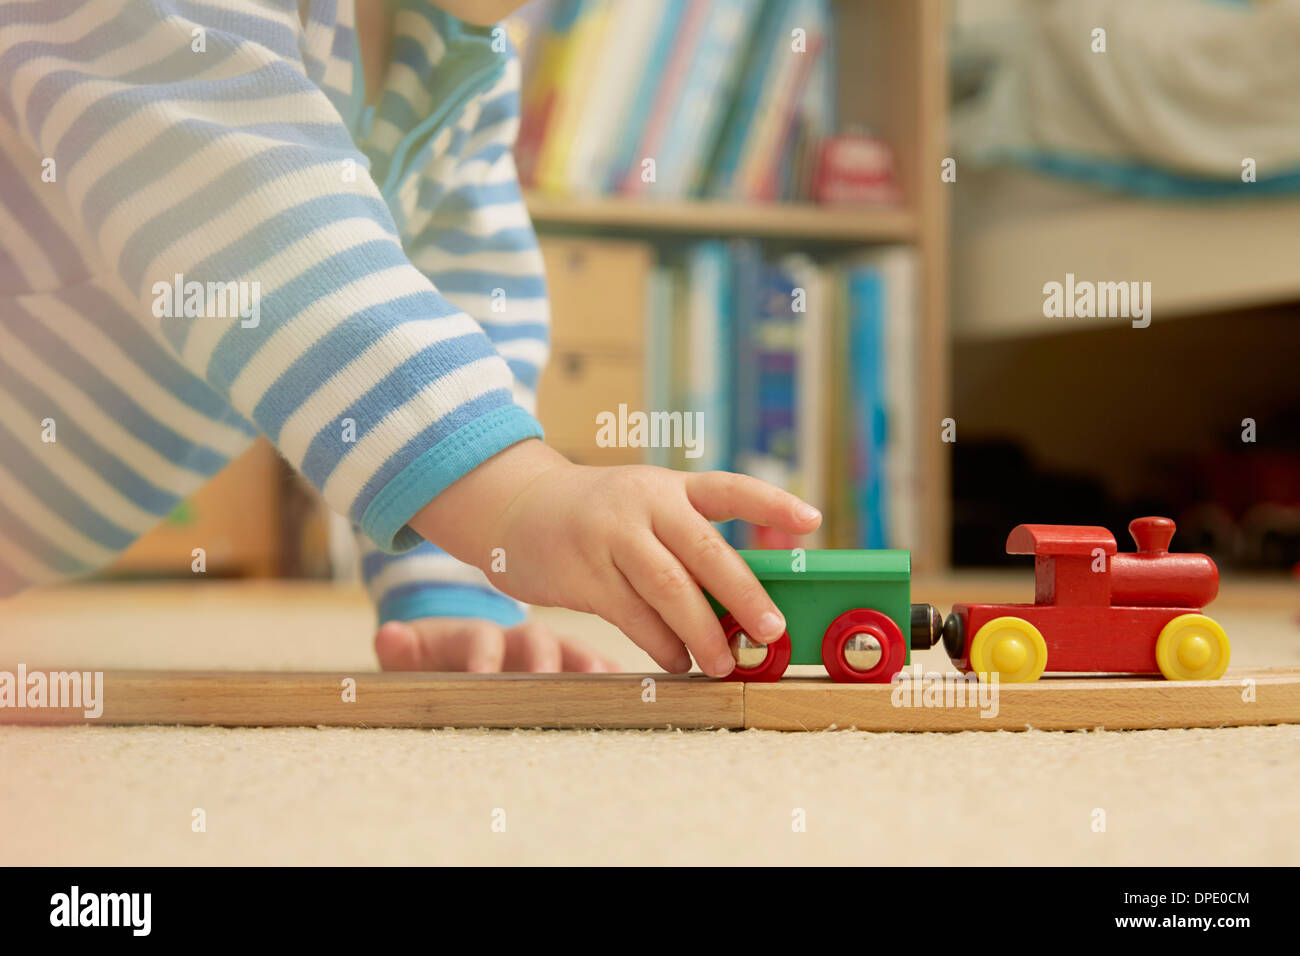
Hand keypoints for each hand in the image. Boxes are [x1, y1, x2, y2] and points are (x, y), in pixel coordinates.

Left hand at [374, 617, 619, 672]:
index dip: (482, 656)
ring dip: (588, 668)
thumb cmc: (435, 663)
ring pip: (573, 653)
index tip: (482, 677)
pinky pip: (597, 668)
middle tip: (550, 684)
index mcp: (477, 636)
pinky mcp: (573, 666)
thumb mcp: (414, 657)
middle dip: (544, 664)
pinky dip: (612, 677)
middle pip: (536, 641)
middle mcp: (517, 639)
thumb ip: (401, 650)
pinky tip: (634, 691)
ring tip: (604, 685)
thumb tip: (388, 635)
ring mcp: (550, 651)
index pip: (481, 637)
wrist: (460, 655)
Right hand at [410, 440, 821, 677]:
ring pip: (670, 590)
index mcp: (669, 486)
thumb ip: (689, 538)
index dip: (772, 505)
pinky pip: (632, 616)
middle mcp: (644, 504)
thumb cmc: (596, 516)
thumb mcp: (644, 505)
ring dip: (703, 633)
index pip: (729, 489)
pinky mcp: (583, 573)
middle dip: (745, 595)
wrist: (516, 507)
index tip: (812, 521)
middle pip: (706, 551)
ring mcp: (611, 537)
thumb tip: (746, 596)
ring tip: (722, 663)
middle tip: (771, 630)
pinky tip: (675, 658)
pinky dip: (660, 643)